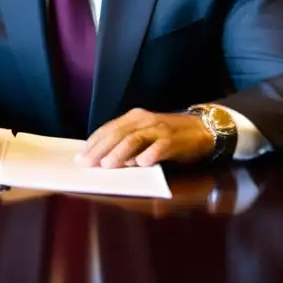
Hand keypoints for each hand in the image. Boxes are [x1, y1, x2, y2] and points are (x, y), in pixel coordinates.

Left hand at [76, 108, 213, 167]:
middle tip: (87, 163)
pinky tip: (140, 165)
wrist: (202, 128)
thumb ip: (127, 140)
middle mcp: (144, 120)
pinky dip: (147, 156)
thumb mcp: (145, 132)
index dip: (93, 142)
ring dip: (118, 153)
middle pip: (117, 134)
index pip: (108, 128)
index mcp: (134, 117)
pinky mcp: (173, 140)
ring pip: (133, 139)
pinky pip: (158, 148)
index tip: (80, 156)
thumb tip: (102, 156)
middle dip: (99, 149)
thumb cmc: (168, 134)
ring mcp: (159, 129)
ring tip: (107, 165)